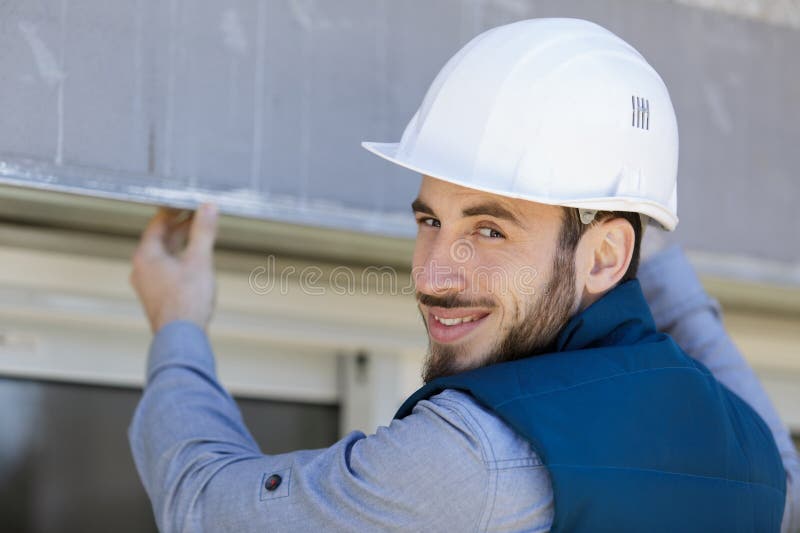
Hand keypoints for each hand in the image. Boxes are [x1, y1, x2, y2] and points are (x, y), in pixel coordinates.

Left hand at [130, 203, 218, 333]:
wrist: (181, 336)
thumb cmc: (186, 301)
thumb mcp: (200, 259)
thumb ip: (203, 231)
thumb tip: (208, 209)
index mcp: (146, 255)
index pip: (157, 224)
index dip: (174, 211)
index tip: (188, 204)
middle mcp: (142, 268)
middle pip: (161, 240)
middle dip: (181, 228)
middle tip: (199, 218)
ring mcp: (147, 284)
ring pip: (164, 256)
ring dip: (182, 245)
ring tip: (201, 238)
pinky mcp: (157, 296)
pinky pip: (166, 270)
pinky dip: (180, 261)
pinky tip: (195, 264)